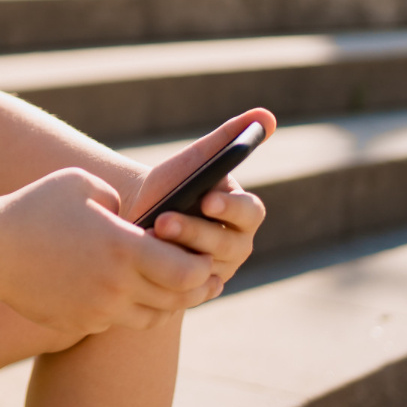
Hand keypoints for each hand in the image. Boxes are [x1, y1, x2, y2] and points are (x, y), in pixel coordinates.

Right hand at [0, 167, 219, 336]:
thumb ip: (120, 200)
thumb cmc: (35, 208)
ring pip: (151, 318)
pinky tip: (121, 291)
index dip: (201, 266)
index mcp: (124, 248)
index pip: (188, 272)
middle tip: (197, 274)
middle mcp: (117, 287)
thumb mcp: (83, 185)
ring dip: (163, 303)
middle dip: (192, 287)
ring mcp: (98, 311)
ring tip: (163, 285)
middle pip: (177, 300)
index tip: (200, 254)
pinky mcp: (78, 324)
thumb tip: (136, 218)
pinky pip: (116, 323)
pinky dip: (127, 310)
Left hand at [132, 109, 274, 295]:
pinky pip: (189, 291)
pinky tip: (150, 268)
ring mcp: (217, 271)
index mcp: (244, 213)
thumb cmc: (173, 183)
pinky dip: (170, 278)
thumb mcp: (197, 159)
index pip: (250, 212)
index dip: (231, 208)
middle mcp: (237, 245)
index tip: (207, 199)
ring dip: (179, 252)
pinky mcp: (195, 290)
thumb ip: (230, 137)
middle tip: (164, 220)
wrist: (139, 214)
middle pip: (228, 245)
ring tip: (150, 234)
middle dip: (195, 232)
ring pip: (207, 268)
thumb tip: (266, 116)